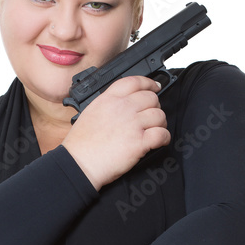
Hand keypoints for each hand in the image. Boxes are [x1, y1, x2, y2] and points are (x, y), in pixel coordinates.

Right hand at [62, 75, 170, 189]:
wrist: (79, 163)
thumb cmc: (81, 144)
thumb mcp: (90, 112)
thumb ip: (108, 105)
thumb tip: (122, 105)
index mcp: (109, 99)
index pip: (135, 81)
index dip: (149, 83)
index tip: (155, 87)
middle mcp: (122, 108)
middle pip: (151, 98)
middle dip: (154, 107)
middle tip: (151, 116)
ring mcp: (132, 124)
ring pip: (159, 115)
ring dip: (160, 123)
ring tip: (155, 130)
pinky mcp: (139, 141)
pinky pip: (162, 134)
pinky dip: (164, 137)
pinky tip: (160, 141)